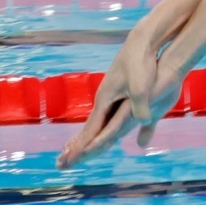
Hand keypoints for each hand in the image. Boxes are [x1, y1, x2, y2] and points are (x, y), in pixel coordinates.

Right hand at [56, 30, 184, 166]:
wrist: (141, 41)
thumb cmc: (140, 63)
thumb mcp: (142, 87)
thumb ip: (140, 106)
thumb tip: (143, 120)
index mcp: (105, 100)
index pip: (91, 129)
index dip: (81, 146)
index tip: (68, 160)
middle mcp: (103, 99)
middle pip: (88, 127)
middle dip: (75, 146)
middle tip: (62, 162)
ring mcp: (108, 94)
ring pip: (95, 121)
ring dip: (84, 138)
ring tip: (74, 150)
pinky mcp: (116, 90)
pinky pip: (104, 114)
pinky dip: (97, 127)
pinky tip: (98, 130)